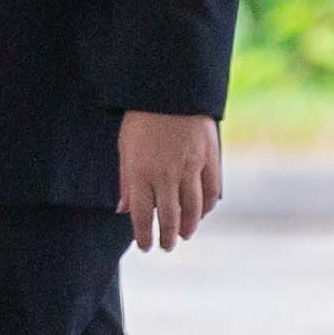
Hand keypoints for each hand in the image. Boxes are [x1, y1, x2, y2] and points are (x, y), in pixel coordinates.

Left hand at [119, 111, 222, 251]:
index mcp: (141, 172)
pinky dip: (207, 207)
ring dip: (189, 227)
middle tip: (166, 246)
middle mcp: (166, 174)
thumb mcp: (124, 147)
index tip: (145, 246)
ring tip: (184, 235)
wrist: (170, 88)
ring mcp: (190, 167)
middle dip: (167, 238)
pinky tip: (202, 214)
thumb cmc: (141, 117)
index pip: (142, 216)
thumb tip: (123, 211)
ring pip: (193, 210)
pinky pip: (211, 191)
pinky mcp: (209, 158)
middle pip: (170, 218)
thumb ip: (125, 181)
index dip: (144, 236)